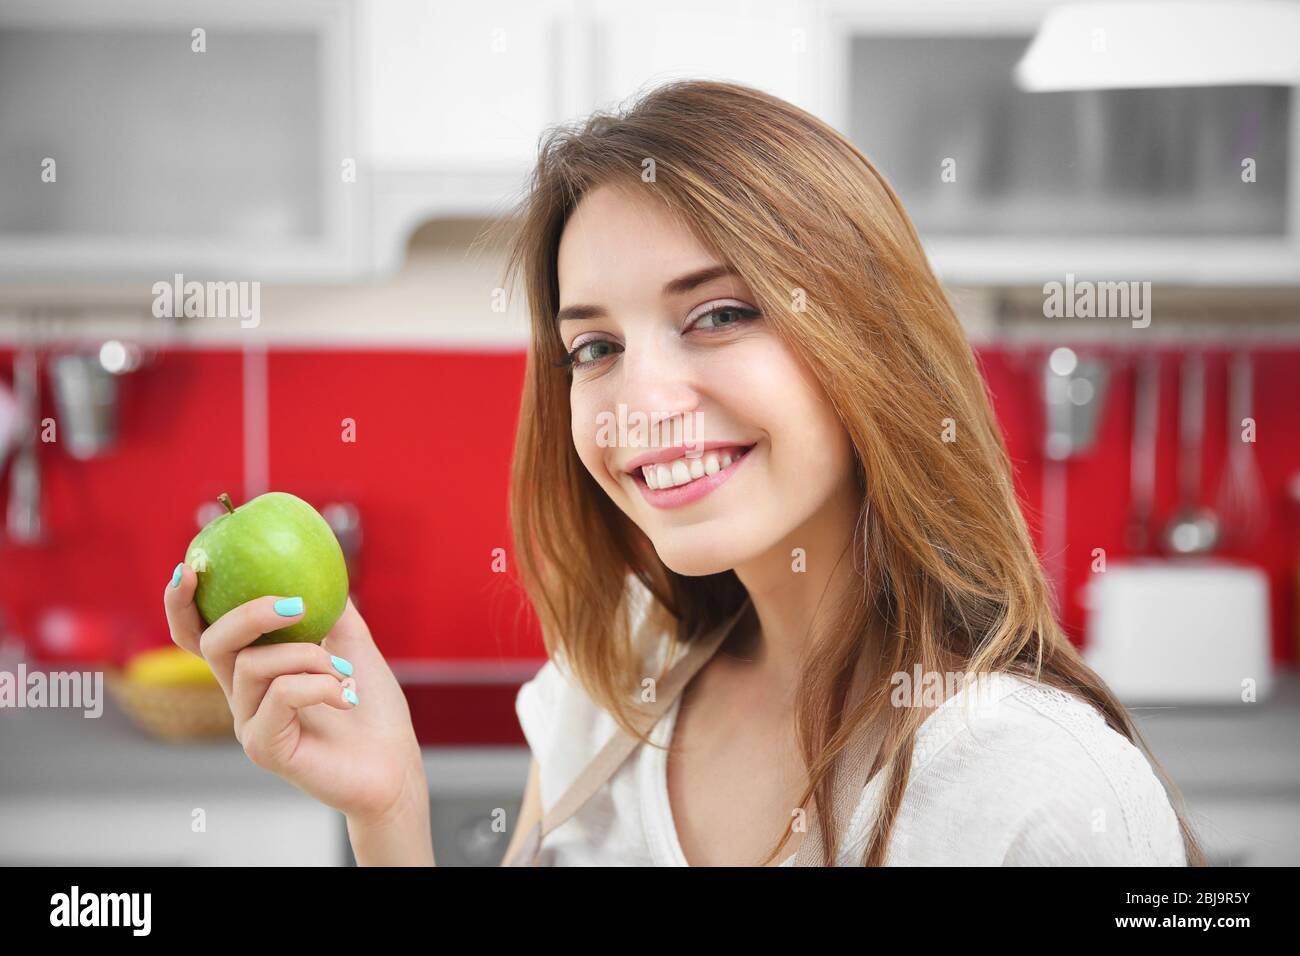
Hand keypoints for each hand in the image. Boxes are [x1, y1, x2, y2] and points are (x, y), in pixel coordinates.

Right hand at [163, 564, 426, 825]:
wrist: (394, 763)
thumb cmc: (372, 709)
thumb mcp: (352, 643)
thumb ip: (330, 608)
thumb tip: (317, 563)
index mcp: (255, 670)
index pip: (200, 634)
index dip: (182, 604)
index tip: (191, 567)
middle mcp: (242, 697)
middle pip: (213, 642)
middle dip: (250, 614)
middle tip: (297, 605)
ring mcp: (249, 724)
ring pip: (253, 666)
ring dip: (309, 656)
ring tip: (344, 672)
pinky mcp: (263, 748)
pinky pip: (280, 695)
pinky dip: (319, 685)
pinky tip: (345, 696)